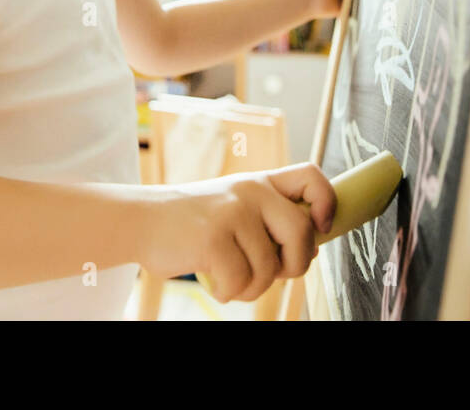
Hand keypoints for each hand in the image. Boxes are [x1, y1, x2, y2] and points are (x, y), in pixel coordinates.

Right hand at [138, 163, 336, 302]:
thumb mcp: (235, 207)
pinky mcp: (213, 238)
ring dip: (252, 287)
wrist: (142, 220)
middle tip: (272, 273)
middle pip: (302, 233)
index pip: (312, 177)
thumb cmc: (193, 223)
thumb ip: (270, 220)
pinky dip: (228, 293)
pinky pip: (240, 282)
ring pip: (269, 269)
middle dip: (294, 265)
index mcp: (260, 183)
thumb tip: (313, 246)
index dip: (328, 203)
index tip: (321, 227)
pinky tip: (214, 282)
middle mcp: (250, 192)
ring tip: (230, 279)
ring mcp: (232, 213)